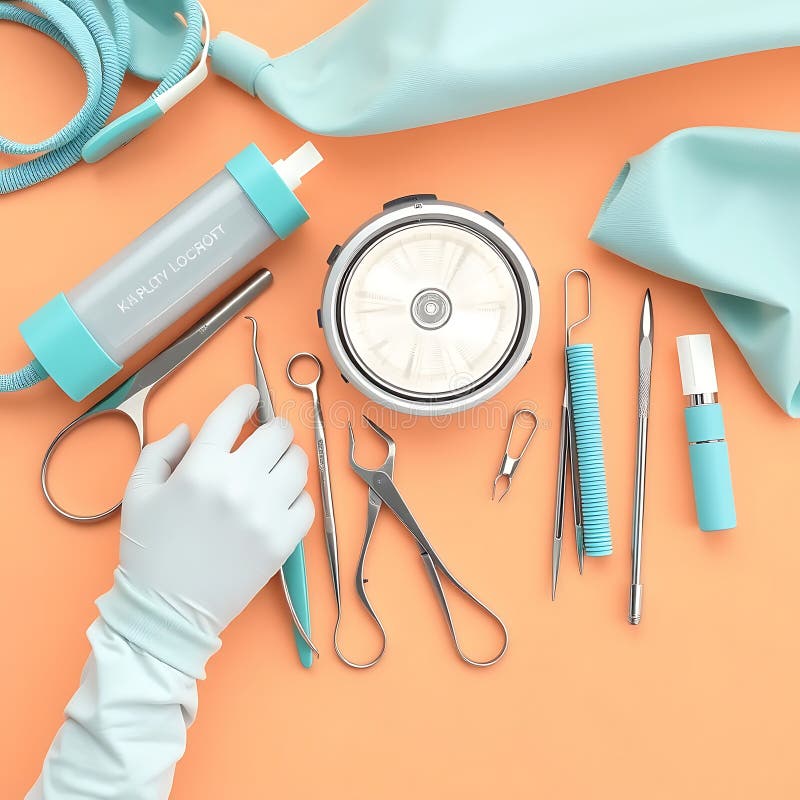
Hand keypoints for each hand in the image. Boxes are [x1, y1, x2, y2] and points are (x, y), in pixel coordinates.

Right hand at [119, 384, 313, 634]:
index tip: (250, 394)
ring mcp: (265, 513)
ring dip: (288, 459)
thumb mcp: (137, 494)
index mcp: (200, 468)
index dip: (245, 396)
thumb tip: (189, 429)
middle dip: (272, 429)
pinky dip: (296, 497)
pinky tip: (280, 502)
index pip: (232, 414)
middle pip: (277, 433)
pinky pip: (307, 503)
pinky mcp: (283, 541)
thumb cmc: (149, 551)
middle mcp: (238, 484)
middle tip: (266, 437)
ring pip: (298, 463)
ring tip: (275, 468)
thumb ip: (160, 452)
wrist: (167, 611)